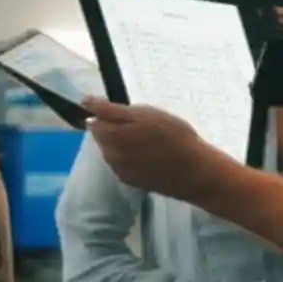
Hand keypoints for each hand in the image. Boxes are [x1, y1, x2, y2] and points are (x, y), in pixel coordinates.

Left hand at [82, 96, 230, 200]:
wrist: (193, 172)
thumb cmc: (175, 136)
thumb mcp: (147, 114)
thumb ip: (115, 112)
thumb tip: (89, 109)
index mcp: (112, 134)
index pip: (94, 116)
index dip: (96, 106)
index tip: (100, 101)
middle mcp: (109, 153)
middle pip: (100, 133)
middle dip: (110, 124)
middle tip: (135, 120)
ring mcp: (118, 169)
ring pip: (109, 148)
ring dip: (117, 140)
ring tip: (142, 138)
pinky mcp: (129, 180)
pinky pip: (119, 162)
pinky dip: (125, 155)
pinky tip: (145, 154)